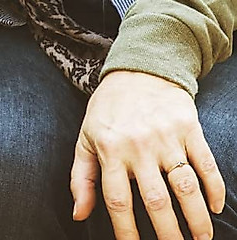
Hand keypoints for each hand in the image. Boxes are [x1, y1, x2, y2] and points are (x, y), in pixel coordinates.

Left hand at [70, 69, 224, 239]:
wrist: (138, 69)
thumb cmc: (109, 110)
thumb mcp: (86, 137)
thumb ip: (81, 177)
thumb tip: (77, 214)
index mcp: (109, 149)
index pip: (117, 200)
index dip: (126, 231)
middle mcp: (138, 145)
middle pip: (156, 201)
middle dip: (168, 235)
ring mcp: (166, 137)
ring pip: (186, 188)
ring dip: (198, 219)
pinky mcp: (189, 128)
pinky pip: (206, 165)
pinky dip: (215, 190)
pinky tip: (216, 208)